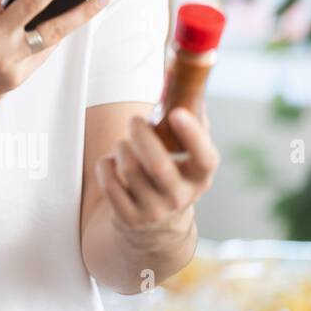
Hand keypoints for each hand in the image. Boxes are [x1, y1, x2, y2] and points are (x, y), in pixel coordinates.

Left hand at [96, 108, 218, 242]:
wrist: (155, 224)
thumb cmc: (170, 173)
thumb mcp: (186, 156)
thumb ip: (189, 123)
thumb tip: (185, 86)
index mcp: (200, 178)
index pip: (204, 158)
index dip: (193, 136)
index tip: (176, 112)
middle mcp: (180, 198)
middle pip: (157, 165)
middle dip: (141, 135)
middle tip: (134, 121)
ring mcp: (154, 211)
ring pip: (129, 168)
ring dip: (121, 147)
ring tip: (125, 145)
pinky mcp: (128, 217)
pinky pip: (108, 181)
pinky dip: (106, 165)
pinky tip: (113, 164)